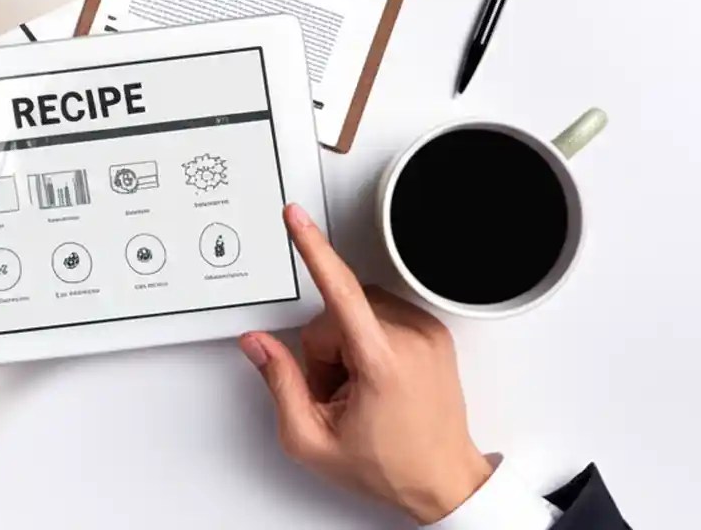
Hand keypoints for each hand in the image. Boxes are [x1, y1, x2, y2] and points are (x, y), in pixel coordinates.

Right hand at [239, 205, 492, 524]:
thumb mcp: (312, 440)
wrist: (442, 482)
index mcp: (383, 362)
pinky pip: (382, 316)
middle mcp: (411, 338)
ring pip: (357, 310)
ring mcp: (427, 333)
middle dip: (323, 351)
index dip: (311, 248)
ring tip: (358, 390)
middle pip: (336, 313)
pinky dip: (368, 342)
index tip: (297, 218)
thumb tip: (258, 344)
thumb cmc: (390, 467)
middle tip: (336, 395)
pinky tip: (375, 379)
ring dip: (345, 345)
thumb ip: (278, 384)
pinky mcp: (434, 333)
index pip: (338, 290)